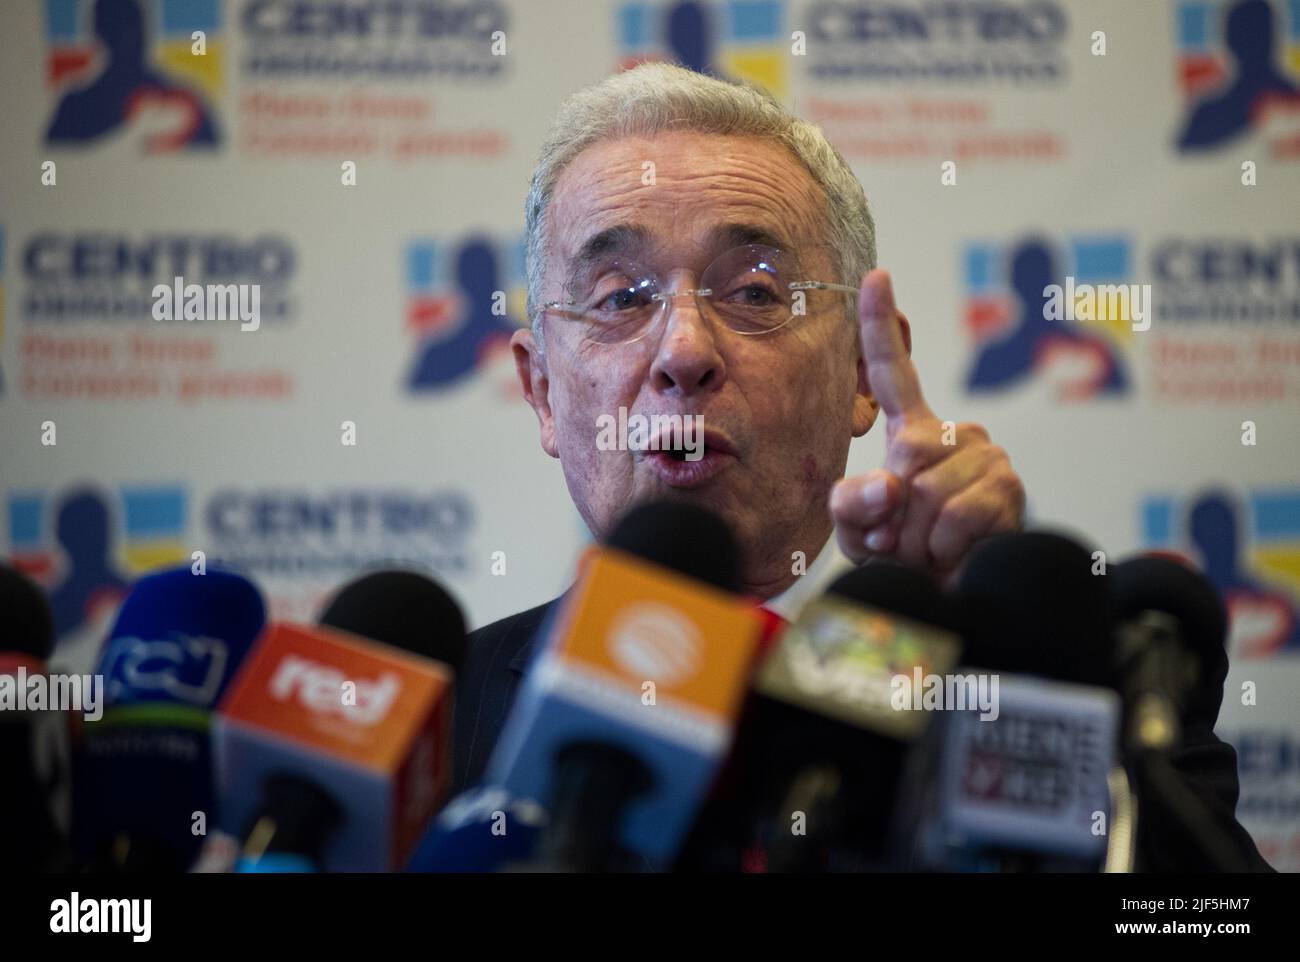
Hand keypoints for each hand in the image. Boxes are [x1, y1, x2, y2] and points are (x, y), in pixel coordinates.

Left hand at [829, 270, 1024, 584]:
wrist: (947, 603)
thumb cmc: (901, 561)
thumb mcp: (857, 530)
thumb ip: (852, 503)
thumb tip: (891, 484)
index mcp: (911, 434)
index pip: (894, 372)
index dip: (881, 325)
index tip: (876, 275)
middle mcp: (954, 434)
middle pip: (906, 454)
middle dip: (892, 511)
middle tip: (902, 538)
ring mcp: (986, 456)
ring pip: (930, 487)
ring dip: (917, 533)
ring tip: (927, 548)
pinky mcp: (1008, 486)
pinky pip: (957, 512)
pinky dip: (943, 544)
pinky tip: (953, 553)